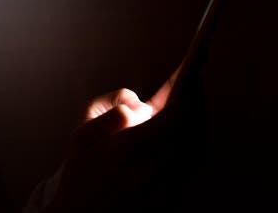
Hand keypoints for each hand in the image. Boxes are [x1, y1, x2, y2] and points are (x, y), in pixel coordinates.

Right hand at [43, 66, 203, 211]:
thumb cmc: (80, 176)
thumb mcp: (81, 136)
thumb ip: (109, 110)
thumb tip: (137, 101)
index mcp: (128, 148)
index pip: (174, 117)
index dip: (189, 96)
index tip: (194, 76)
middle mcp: (150, 170)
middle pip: (189, 131)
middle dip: (196, 106)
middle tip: (197, 85)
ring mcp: (163, 190)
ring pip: (194, 150)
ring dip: (197, 126)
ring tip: (195, 105)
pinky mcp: (169, 203)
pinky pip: (189, 170)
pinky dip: (193, 148)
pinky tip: (190, 135)